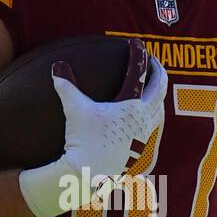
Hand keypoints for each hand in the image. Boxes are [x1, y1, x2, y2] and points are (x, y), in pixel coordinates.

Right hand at [18, 39, 167, 216]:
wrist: (88, 173)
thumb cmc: (83, 141)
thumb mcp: (75, 110)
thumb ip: (67, 86)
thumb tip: (56, 66)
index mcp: (132, 106)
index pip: (140, 73)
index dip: (138, 54)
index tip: (136, 43)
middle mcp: (142, 120)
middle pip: (160, 90)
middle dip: (158, 73)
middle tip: (153, 62)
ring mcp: (142, 135)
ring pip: (159, 109)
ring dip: (158, 95)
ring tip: (153, 87)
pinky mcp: (138, 148)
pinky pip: (152, 125)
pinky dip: (152, 113)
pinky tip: (143, 115)